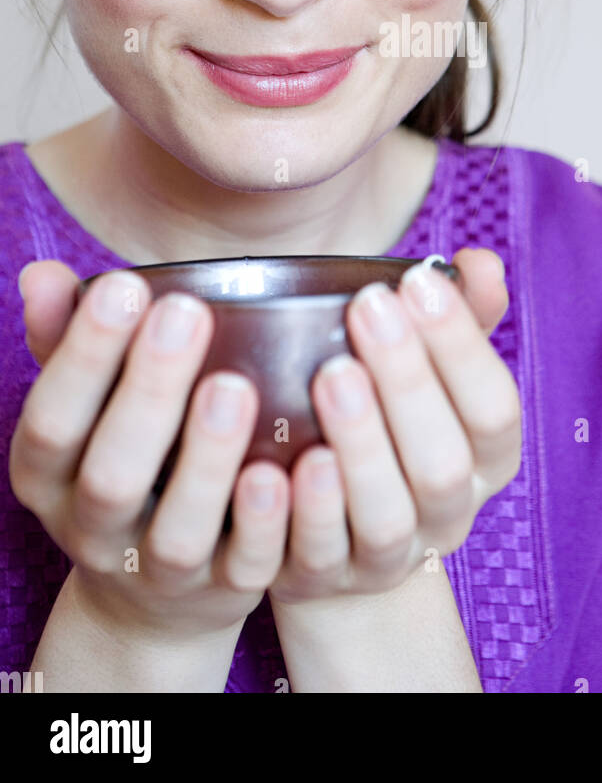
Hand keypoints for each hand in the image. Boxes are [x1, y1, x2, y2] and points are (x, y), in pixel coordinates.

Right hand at [11, 262, 291, 639]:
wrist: (154, 593)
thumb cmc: (126, 456)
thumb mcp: (87, 408)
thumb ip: (67, 340)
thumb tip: (41, 274)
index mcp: (50, 477)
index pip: (51, 420)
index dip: (82, 357)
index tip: (124, 285)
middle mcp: (95, 530)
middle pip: (112, 474)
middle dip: (147, 392)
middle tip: (186, 312)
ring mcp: (161, 569)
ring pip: (179, 530)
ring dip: (207, 458)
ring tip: (235, 385)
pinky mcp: (226, 589)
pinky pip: (248, 563)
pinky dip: (269, 521)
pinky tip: (293, 465)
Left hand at [268, 246, 519, 605]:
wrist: (336, 534)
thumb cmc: (389, 425)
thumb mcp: (429, 374)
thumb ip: (461, 318)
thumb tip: (480, 262)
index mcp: (485, 458)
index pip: (494, 408)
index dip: (461, 347)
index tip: (416, 280)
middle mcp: (447, 513)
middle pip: (443, 463)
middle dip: (408, 381)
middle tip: (367, 307)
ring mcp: (386, 555)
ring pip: (386, 516)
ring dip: (361, 444)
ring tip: (330, 374)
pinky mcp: (322, 579)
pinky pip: (316, 556)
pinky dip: (304, 510)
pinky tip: (279, 460)